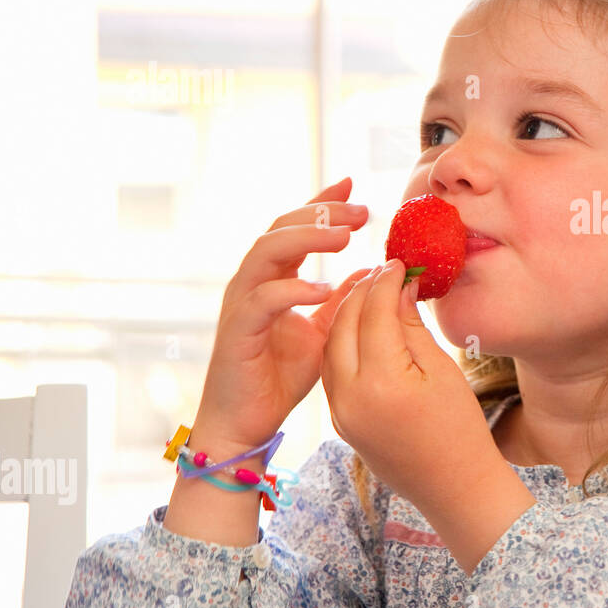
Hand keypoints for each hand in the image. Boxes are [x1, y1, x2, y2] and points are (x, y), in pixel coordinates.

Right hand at [194, 177, 375, 449]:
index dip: (321, 203)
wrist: (246, 422)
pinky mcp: (237, 332)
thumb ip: (342, 301)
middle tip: (360, 210)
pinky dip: (292, 290)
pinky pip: (262, 301)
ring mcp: (241, 305)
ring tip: (344, 236)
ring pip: (266, 254)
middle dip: (320, 214)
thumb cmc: (279, 377)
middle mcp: (252, 283)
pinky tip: (322, 288)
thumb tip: (371, 269)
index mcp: (272, 279)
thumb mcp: (324, 333)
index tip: (353, 184)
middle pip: (280, 229)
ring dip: (306, 240)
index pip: (294, 228)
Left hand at [320, 259, 498, 500]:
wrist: (453, 487)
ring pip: (331, 347)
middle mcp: (351, 397)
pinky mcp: (341, 423)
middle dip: (361, 293)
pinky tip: (363, 329)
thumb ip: (411, 327)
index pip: (375, 313)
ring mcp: (341, 413)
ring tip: (373, 295)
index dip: (386, 282)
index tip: (399, 263)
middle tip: (383, 271)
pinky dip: (344, 343)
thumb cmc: (460, 429)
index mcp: (382, 382)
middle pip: (344, 326)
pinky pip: (333, 371)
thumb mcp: (442, 371)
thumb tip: (399, 289)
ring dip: (348, 316)